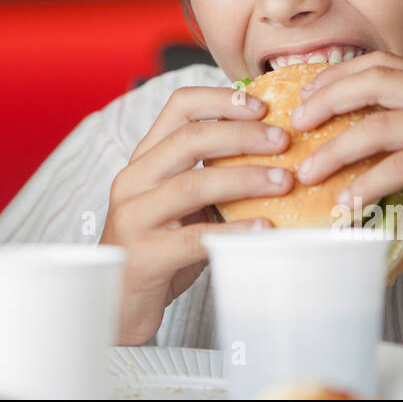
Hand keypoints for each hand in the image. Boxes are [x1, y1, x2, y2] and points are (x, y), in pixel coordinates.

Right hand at [100, 85, 294, 344]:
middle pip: (188, 139)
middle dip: (242, 135)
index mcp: (144, 159)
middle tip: (284, 140)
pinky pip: (195, 238)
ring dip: (245, 178)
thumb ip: (211, 175)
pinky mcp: (145, 256)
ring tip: (285, 181)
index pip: (179, 107)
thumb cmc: (159, 248)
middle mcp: (134, 180)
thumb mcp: (181, 203)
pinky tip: (266, 228)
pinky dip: (235, 230)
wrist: (118, 301)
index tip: (263, 106)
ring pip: (193, 184)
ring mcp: (135, 217)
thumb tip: (276, 152)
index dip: (222, 100)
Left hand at [289, 51, 402, 234]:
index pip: (379, 63)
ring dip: (334, 151)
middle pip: (374, 81)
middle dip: (326, 100)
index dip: (335, 76)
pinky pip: (400, 166)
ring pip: (379, 125)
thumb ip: (399, 135)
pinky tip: (345, 204)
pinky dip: (365, 185)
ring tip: (307, 173)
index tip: (302, 98)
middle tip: (296, 126)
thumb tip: (335, 138)